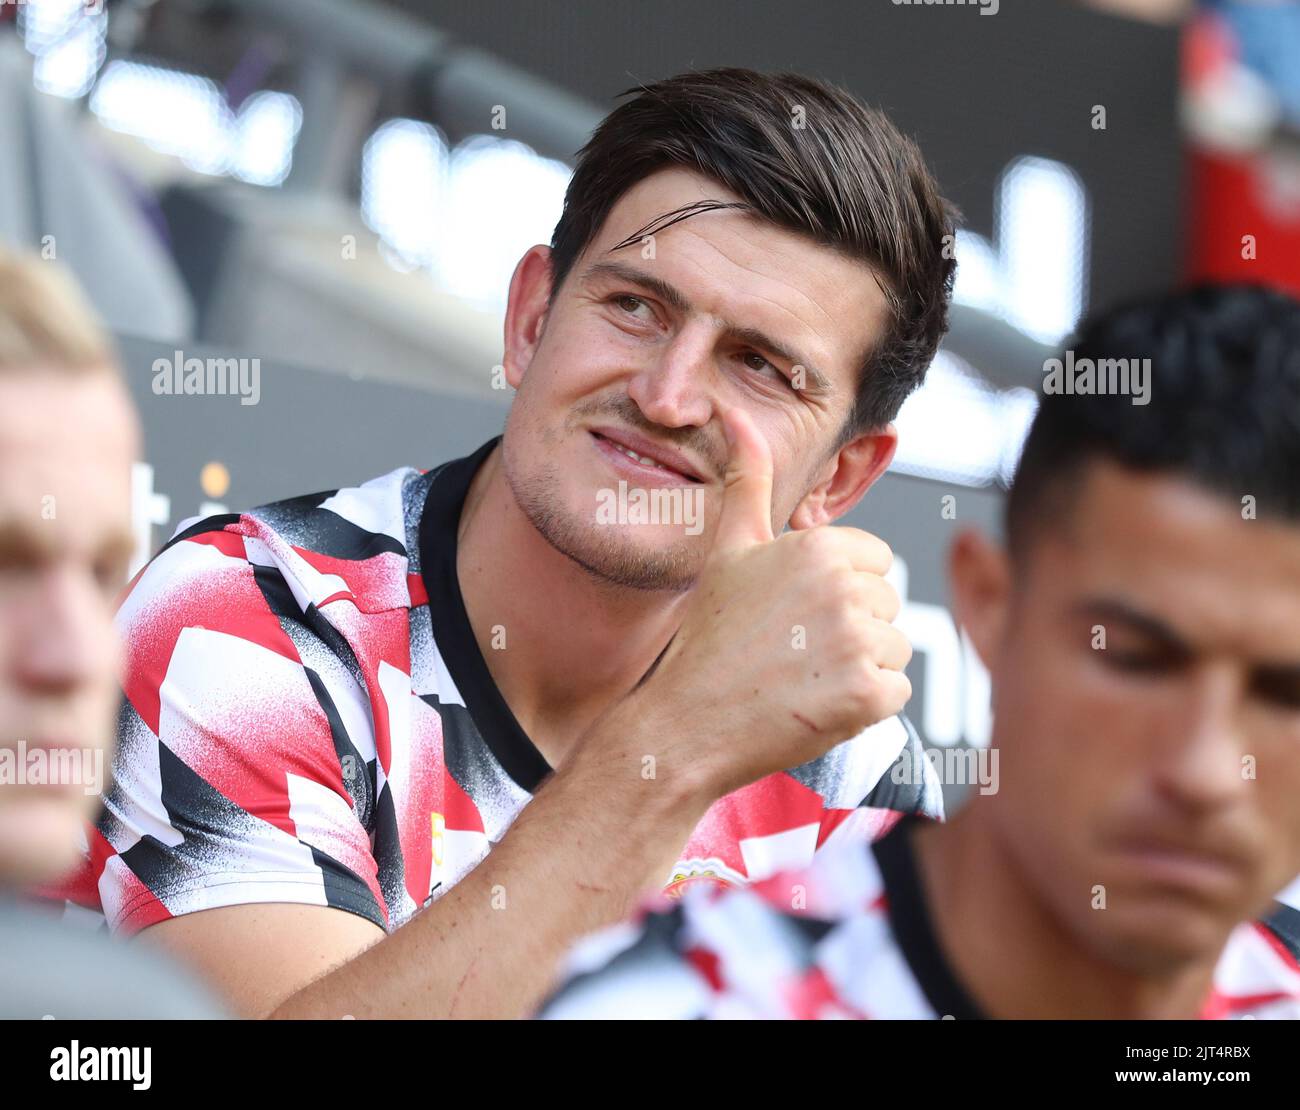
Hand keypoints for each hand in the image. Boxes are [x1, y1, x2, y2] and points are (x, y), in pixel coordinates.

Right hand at [608, 407, 911, 798]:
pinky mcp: (869, 696)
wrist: (689, 720)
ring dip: (860, 669)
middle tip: (795, 650)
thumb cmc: (709, 636)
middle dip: (852, 629)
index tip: (796, 614)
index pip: (876, 563)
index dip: (839, 590)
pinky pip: (896, 694)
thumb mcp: (730, 548)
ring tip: (803, 676)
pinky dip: (865, 707)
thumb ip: (748, 477)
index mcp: (821, 547)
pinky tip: (816, 703)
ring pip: (895, 649)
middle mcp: (846, 589)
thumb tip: (736, 415)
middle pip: (887, 605)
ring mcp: (860, 644)